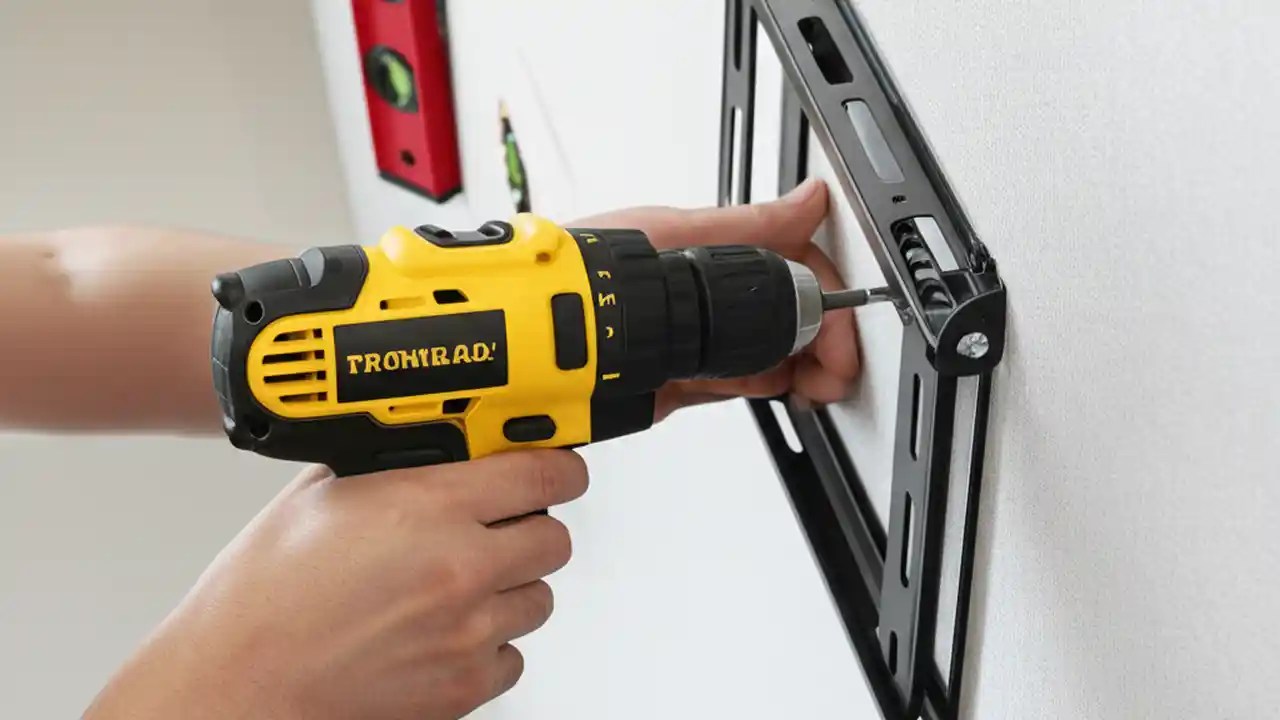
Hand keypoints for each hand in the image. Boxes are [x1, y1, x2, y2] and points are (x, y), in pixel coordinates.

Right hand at [84, 450, 587, 719]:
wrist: (236, 685)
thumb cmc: (261, 600)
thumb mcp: (319, 497)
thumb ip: (392, 466)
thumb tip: (434, 447)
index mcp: (429, 507)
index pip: (546, 472)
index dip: (557, 466)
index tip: (555, 467)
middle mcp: (461, 568)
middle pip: (554, 537)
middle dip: (531, 527)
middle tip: (498, 528)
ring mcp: (467, 632)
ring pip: (539, 597)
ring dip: (510, 587)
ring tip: (456, 586)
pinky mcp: (464, 687)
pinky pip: (513, 655)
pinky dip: (489, 643)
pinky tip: (444, 632)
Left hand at [571, 179, 859, 419]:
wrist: (535, 341)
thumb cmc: (588, 272)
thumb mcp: (674, 235)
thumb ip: (745, 225)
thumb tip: (809, 197)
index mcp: (712, 253)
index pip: (793, 269)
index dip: (827, 299)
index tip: (843, 327)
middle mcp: (708, 298)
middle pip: (788, 316)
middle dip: (823, 342)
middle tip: (834, 370)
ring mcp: (697, 340)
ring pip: (771, 353)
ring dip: (802, 367)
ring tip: (816, 384)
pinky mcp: (679, 381)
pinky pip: (738, 381)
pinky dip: (767, 384)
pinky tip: (782, 386)